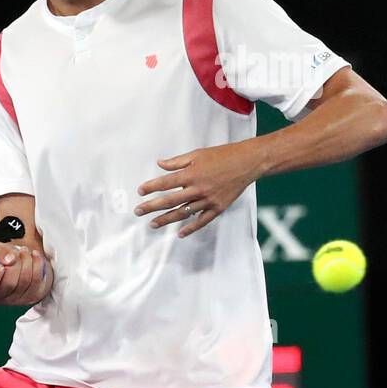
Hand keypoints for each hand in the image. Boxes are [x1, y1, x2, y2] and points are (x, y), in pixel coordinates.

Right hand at [0, 241, 52, 304]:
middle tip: (16, 252)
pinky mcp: (32, 297)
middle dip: (15, 264)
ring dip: (26, 261)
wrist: (22, 261)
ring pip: (24, 281)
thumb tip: (9, 259)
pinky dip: (37, 264)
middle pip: (9, 284)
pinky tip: (34, 256)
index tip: (0, 266)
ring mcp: (16, 300)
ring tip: (24, 251)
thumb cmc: (5, 258)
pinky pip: (36, 281)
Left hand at [136, 142, 262, 236]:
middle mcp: (198, 188)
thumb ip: (177, 161)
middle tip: (137, 211)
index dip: (151, 187)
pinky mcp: (218, 207)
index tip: (139, 191)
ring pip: (183, 213)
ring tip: (152, 224)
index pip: (165, 183)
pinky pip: (202, 221)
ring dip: (166, 219)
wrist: (248, 162)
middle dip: (151, 206)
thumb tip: (159, 164)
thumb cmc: (222, 155)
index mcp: (191, 174)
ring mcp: (208, 200)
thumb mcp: (197, 154)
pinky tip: (180, 233)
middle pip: (170, 200)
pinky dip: (191, 228)